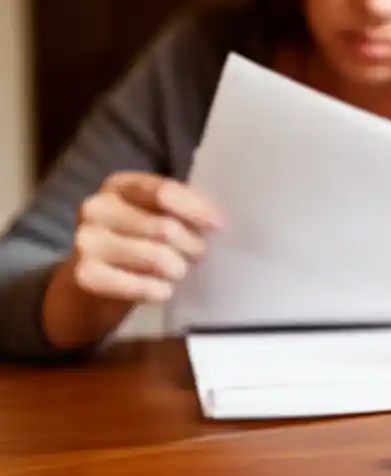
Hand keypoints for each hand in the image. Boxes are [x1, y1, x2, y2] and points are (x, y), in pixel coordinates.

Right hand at [44, 172, 223, 349]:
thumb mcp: (156, 216)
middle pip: (165, 228)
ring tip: (179, 272)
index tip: (219, 225)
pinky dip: (159, 290)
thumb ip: (181, 210)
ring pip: (156, 257)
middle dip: (192, 246)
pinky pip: (139, 285)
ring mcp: (86, 241)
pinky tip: (163, 290)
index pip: (164, 191)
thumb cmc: (137, 241)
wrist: (93, 282)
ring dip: (178, 269)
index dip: (196, 209)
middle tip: (198, 256)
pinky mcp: (85, 275)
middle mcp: (96, 207)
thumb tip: (217, 221)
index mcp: (119, 185)